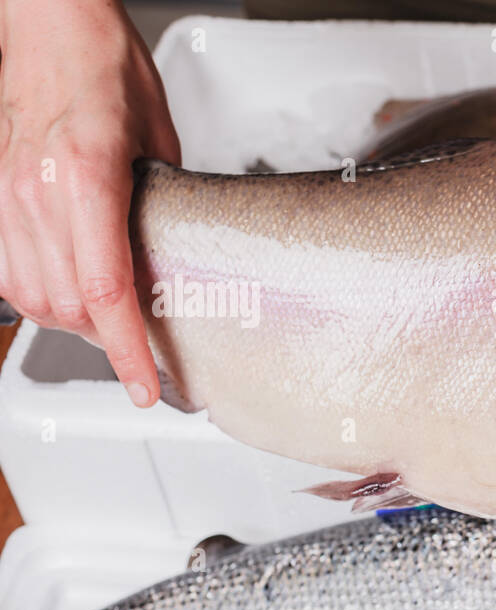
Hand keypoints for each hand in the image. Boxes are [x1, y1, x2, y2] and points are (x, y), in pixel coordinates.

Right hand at [0, 0, 179, 406]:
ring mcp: (6, 194)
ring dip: (73, 321)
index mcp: (90, 177)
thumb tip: (179, 259)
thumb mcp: (164, 145)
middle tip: (145, 346)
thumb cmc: (107, 68)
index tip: (147, 387)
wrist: (52, 23)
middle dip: (109, 338)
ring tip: (109, 320)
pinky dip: (37, 295)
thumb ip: (164, 209)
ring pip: (34, 297)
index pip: (109, 292)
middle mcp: (39, 191)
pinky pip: (6, 272)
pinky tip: (66, 290)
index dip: (129, 353)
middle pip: (71, 305)